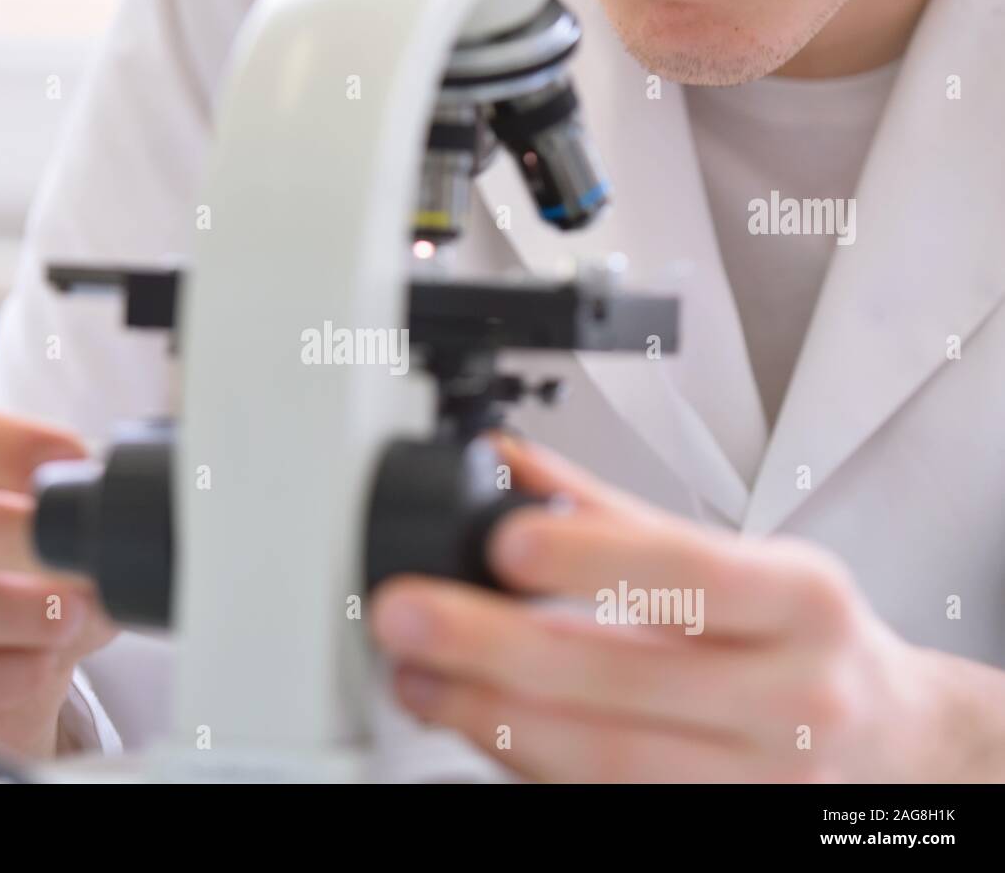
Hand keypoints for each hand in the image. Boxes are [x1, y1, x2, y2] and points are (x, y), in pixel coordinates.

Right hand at [0, 387, 116, 761]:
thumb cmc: (4, 551)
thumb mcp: (30, 502)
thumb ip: (65, 494)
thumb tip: (115, 511)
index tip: (73, 461)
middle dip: (26, 544)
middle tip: (84, 558)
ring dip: (22, 614)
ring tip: (74, 614)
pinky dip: (1, 675)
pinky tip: (39, 665)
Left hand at [371, 435, 1004, 781]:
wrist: (885, 740)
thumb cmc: (804, 638)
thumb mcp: (742, 559)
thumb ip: (615, 515)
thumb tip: (506, 467)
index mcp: (803, 604)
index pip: (690, 575)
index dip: (593, 560)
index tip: (503, 541)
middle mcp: (792, 701)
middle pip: (624, 681)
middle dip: (497, 649)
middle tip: (408, 618)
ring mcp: (757, 784)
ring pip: (605, 761)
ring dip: (490, 717)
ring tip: (417, 677)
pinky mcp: (718, 826)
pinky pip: (603, 801)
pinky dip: (524, 762)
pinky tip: (473, 723)